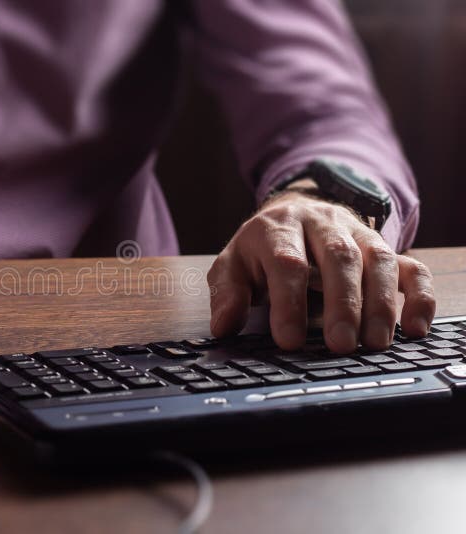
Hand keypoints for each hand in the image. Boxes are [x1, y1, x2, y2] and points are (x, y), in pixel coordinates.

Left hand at [207, 187, 435, 352]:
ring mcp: (356, 233)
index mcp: (277, 228)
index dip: (288, 301)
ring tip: (376, 343)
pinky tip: (416, 327)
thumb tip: (223, 325)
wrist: (293, 212)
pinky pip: (409, 266)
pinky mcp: (382, 247)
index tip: (288, 340)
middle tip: (340, 345)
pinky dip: (418, 296)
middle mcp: (321, 224)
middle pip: (337, 257)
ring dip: (381, 303)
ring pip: (377, 259)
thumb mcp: (233, 265)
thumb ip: (228, 293)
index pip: (286, 262)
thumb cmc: (261, 249)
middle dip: (342, 303)